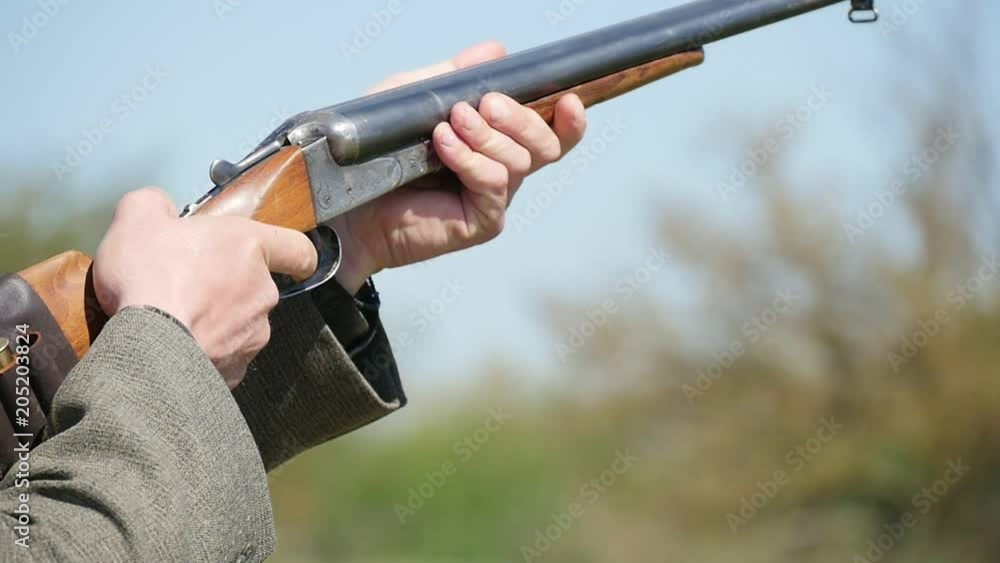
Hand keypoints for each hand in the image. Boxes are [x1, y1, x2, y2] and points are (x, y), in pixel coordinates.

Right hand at [93, 188, 317, 387]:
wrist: (143, 347)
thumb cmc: (147, 280)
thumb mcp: (138, 217)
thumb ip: (154, 203)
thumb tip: (158, 207)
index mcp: (247, 248)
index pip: (297, 249)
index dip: (295, 254)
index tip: (291, 260)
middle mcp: (261, 292)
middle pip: (255, 286)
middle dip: (225, 286)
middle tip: (185, 285)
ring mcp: (253, 334)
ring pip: (240, 323)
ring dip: (214, 321)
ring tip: (173, 319)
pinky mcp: (236, 369)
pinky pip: (224, 356)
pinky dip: (204, 352)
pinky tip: (174, 346)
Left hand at [330, 42, 587, 292]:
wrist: (347, 203)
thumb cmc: (377, 152)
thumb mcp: (414, 98)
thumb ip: (454, 77)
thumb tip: (496, 51)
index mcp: (497, 142)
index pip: (550, 133)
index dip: (569, 120)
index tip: (568, 98)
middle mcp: (503, 172)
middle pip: (545, 146)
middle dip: (522, 118)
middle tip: (486, 103)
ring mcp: (493, 199)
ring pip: (520, 163)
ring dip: (488, 136)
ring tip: (452, 121)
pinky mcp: (480, 222)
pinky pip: (493, 184)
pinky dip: (470, 159)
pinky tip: (443, 144)